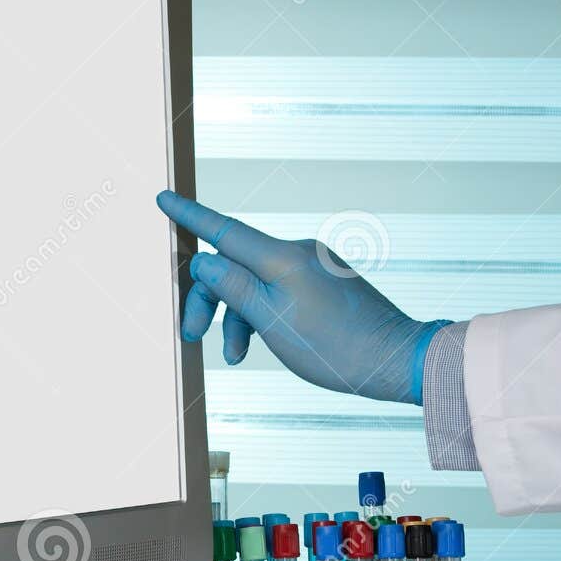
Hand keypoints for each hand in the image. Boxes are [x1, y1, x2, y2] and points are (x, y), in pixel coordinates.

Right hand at [157, 191, 450, 403]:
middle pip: (234, 265)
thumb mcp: (272, 322)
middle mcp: (297, 254)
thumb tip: (204, 259)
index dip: (190, 215)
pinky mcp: (324, 284)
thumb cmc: (337, 348)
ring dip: (236, 318)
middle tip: (193, 335)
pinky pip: (278, 291)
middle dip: (209, 298)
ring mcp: (312, 268)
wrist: (396, 361)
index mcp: (283, 258)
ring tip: (235, 356)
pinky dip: (261, 316)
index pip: (224, 230)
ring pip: (255, 284)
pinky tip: (261, 344)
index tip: (165, 199)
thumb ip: (234, 288)